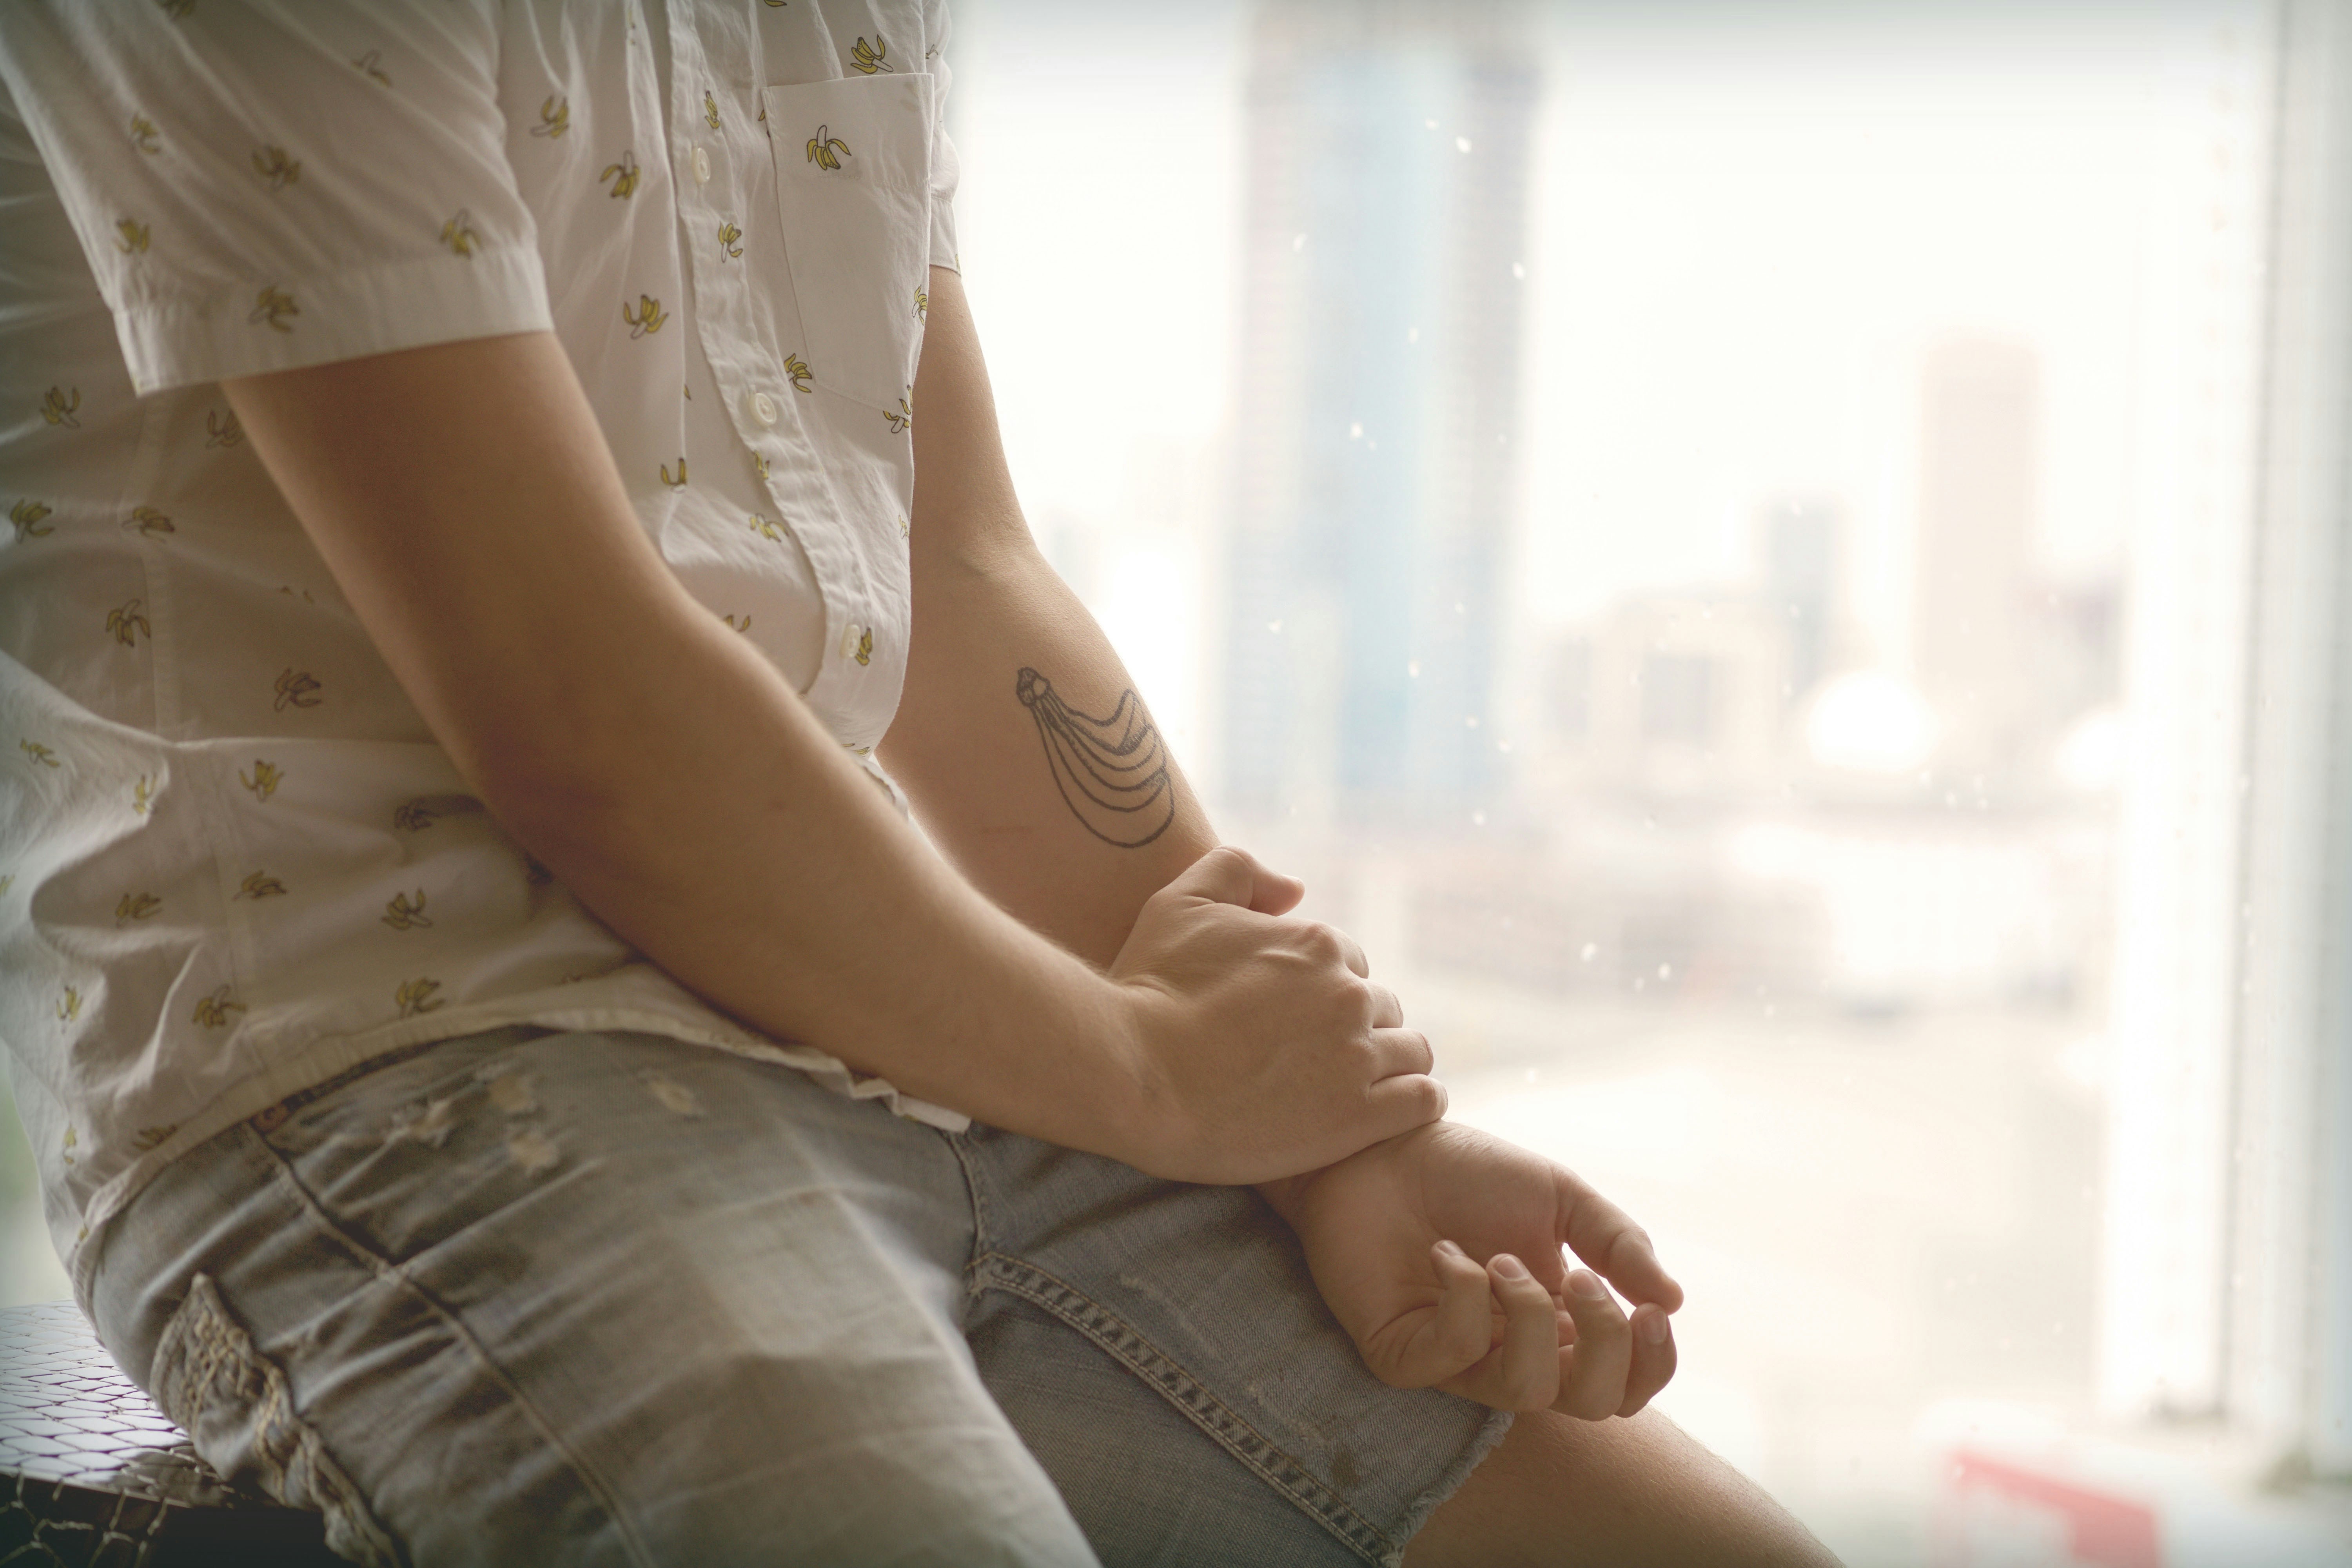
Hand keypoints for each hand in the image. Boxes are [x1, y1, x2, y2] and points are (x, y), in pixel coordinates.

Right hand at [1104, 846, 1446, 1184]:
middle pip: (1379, 1006)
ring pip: (1410, 1051)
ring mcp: (1359, 1057)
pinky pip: (1424, 1100)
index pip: (1347, 963)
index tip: (1286, 1022)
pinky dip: (1413, 1101)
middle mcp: (1348, 994)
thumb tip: (1296, 889)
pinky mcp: (1361, 1116)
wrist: (1133, 1077)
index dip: (1318, 991)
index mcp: (1316, 945)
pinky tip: (1380, 1111)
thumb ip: (1239, 872)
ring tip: (1343, 1089)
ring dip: (1386, 1064)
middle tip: (1306, 1061)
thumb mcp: (1180, 903)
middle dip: (1351, 1027)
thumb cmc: (1148, 991)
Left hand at [1267, 1120, 1681, 1417]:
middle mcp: (1516, 1352)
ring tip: (1500, 1258)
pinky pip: (1456, 1356)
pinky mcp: (1404, 1358)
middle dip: (1603, 1345)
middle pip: (1591, 1403)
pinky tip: (1444, 1252)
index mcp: (1562, 1322)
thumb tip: (1674, 1298)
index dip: (1651, 1363)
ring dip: (1529, 1316)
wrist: (1383, 1149)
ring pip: (1526, 1393)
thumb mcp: (1561, 1195)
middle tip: (1581, 1279)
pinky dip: (1464, 1296)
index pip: (1624, 1384)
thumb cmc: (1468, 1173)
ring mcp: (1459, 1362)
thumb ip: (1619, 1243)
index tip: (1652, 1310)